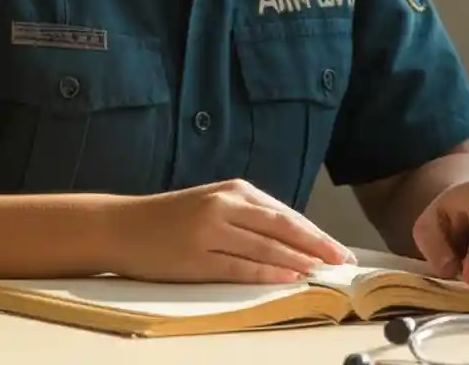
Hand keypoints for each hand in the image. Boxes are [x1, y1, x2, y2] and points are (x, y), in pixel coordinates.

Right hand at [106, 179, 355, 283]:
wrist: (123, 225)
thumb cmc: (173, 218)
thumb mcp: (215, 204)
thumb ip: (250, 216)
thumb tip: (296, 240)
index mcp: (235, 190)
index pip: (287, 214)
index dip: (318, 233)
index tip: (341, 249)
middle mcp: (226, 205)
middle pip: (284, 227)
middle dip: (319, 245)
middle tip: (345, 261)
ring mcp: (211, 230)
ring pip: (267, 246)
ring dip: (299, 260)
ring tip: (325, 271)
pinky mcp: (196, 256)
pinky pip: (240, 266)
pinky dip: (268, 272)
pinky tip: (290, 278)